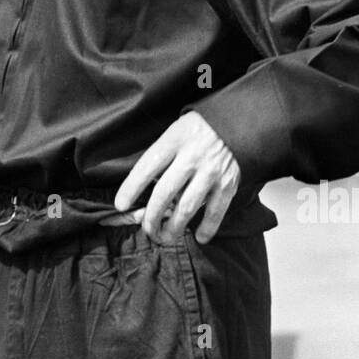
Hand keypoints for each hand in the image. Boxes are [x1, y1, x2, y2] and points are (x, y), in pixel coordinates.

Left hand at [114, 111, 240, 244]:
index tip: (121, 205)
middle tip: (146, 228)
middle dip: (151, 216)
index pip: (147, 167)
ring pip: (186, 207)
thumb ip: (161, 157)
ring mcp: (211, 172)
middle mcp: (192, 157)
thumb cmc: (198, 130)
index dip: (131, 188)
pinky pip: (215, 211)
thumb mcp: (175, 132)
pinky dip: (207, 227)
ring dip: (173, 227)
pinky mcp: (228, 184)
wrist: (237, 122)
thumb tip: (143, 191)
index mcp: (174, 140)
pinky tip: (199, 237)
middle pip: (164, 192)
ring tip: (165, 237)